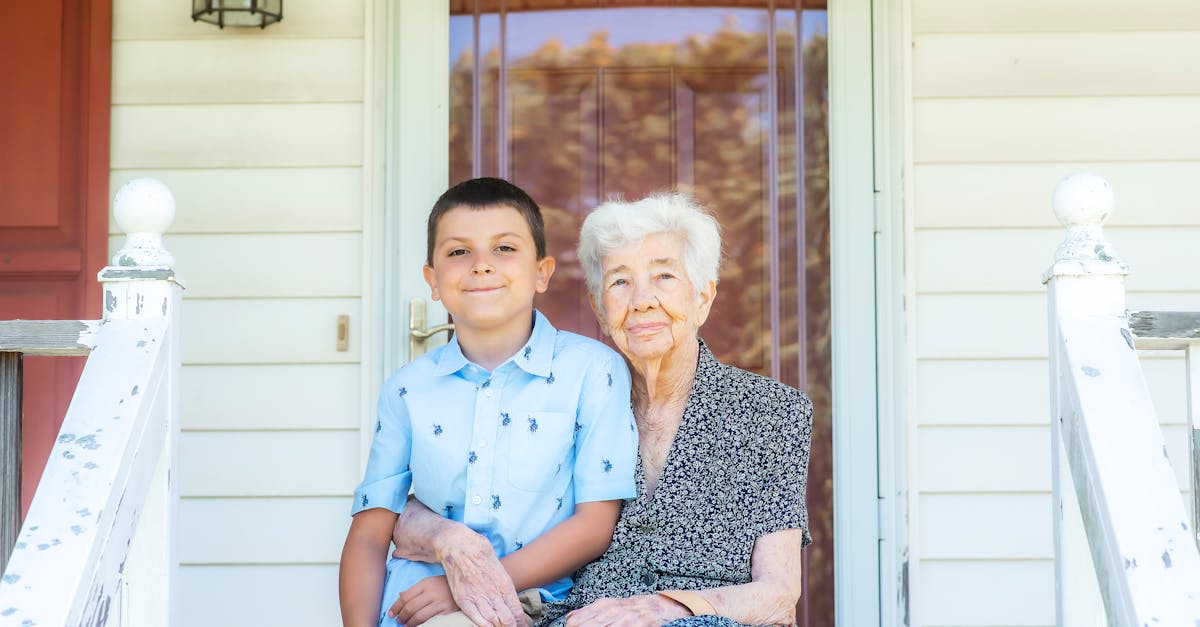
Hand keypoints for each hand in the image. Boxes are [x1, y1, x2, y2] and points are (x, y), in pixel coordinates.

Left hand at [389, 576, 459, 625]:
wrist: (467, 586)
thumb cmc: (446, 585)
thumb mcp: (431, 582)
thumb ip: (416, 589)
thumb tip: (400, 595)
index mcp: (425, 583)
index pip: (405, 596)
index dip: (395, 607)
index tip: (391, 613)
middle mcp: (431, 591)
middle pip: (410, 607)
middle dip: (401, 616)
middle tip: (398, 620)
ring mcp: (439, 601)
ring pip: (418, 615)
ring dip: (409, 622)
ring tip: (406, 624)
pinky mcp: (446, 610)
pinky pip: (429, 620)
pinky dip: (420, 624)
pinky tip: (417, 626)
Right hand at [438, 530, 524, 626]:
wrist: (459, 544)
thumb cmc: (480, 552)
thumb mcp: (498, 565)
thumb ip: (503, 582)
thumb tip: (509, 594)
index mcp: (504, 583)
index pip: (517, 610)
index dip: (521, 622)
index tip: (523, 626)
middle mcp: (493, 592)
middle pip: (507, 619)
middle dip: (511, 625)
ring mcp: (477, 596)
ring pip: (493, 620)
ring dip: (500, 626)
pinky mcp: (463, 598)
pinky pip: (475, 616)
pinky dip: (483, 625)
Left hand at [565, 594, 691, 626]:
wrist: (664, 606)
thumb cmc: (635, 608)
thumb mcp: (612, 605)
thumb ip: (590, 611)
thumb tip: (570, 618)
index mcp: (604, 605)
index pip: (576, 621)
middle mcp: (613, 611)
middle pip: (584, 626)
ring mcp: (626, 619)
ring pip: (600, 626)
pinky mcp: (639, 625)